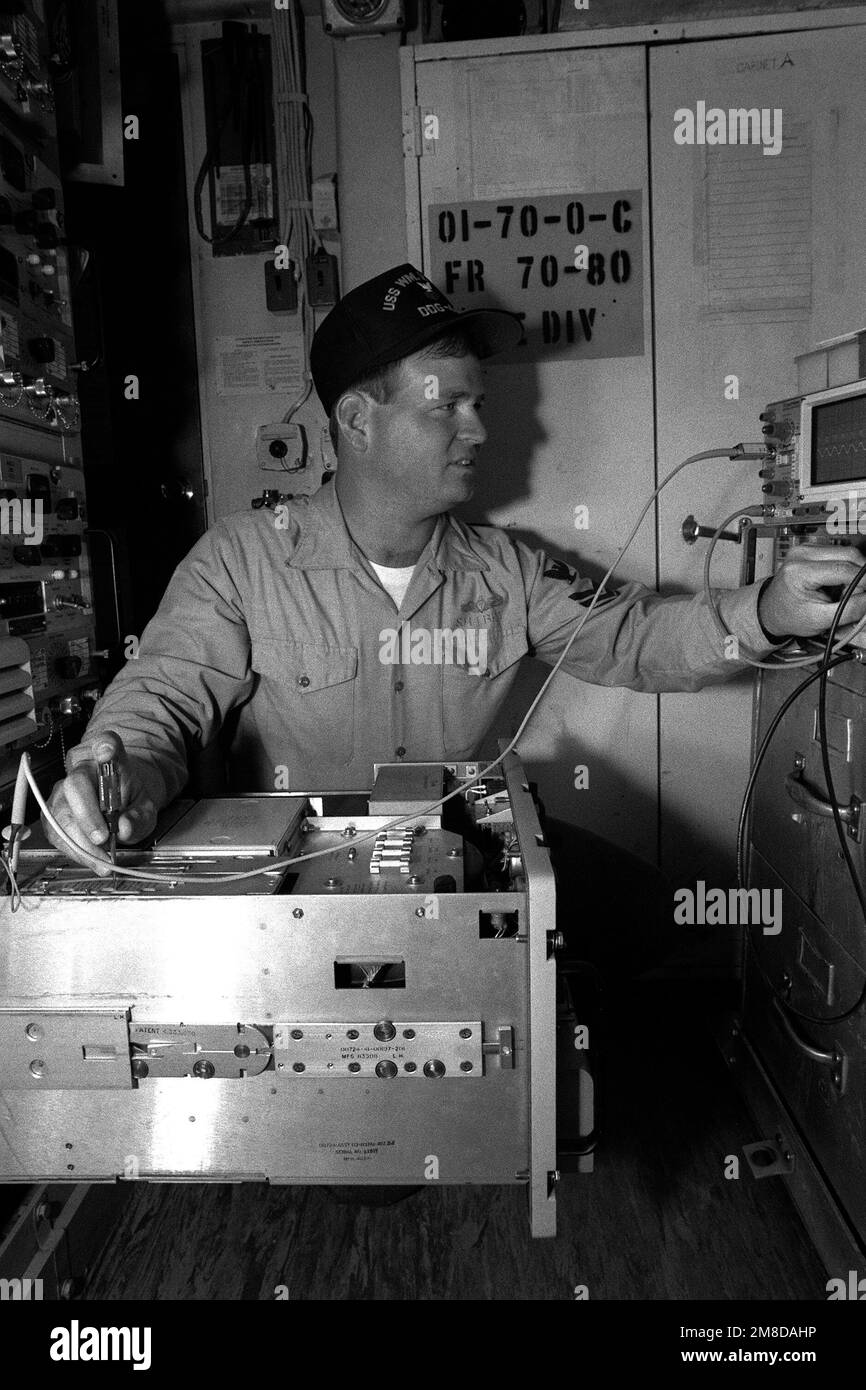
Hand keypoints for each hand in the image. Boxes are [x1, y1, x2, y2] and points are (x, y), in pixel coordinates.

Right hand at [41, 731, 161, 874]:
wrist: (120, 804)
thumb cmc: (130, 800)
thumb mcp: (146, 808)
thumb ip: (140, 817)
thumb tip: (124, 828)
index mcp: (110, 757)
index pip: (106, 742)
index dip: (105, 746)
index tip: (107, 751)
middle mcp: (82, 768)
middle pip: (76, 783)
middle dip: (87, 814)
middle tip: (103, 838)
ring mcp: (63, 788)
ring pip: (61, 811)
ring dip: (80, 840)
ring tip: (101, 858)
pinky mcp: (53, 811)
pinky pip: (56, 831)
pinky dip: (74, 849)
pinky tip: (91, 858)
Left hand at [758, 545, 865, 646]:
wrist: (772, 610)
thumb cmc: (789, 615)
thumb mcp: (819, 620)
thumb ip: (848, 610)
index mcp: (800, 571)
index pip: (844, 569)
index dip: (863, 583)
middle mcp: (802, 554)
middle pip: (849, 555)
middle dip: (860, 577)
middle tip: (858, 596)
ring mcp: (806, 549)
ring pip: (847, 553)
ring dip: (854, 572)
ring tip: (843, 592)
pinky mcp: (812, 549)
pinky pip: (840, 554)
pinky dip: (846, 569)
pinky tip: (837, 584)